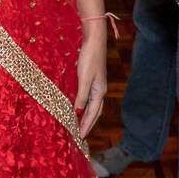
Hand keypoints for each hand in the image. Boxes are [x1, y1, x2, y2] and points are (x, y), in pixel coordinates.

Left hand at [74, 20, 107, 137]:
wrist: (94, 40)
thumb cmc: (89, 58)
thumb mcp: (84, 79)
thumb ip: (82, 96)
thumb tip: (78, 112)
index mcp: (100, 92)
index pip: (93, 114)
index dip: (86, 126)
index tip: (80, 137)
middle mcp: (100, 90)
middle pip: (95, 112)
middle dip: (88, 124)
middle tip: (80, 135)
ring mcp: (97, 84)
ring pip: (93, 105)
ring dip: (87, 116)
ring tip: (80, 125)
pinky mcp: (92, 78)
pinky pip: (89, 98)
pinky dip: (85, 106)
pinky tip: (79, 107)